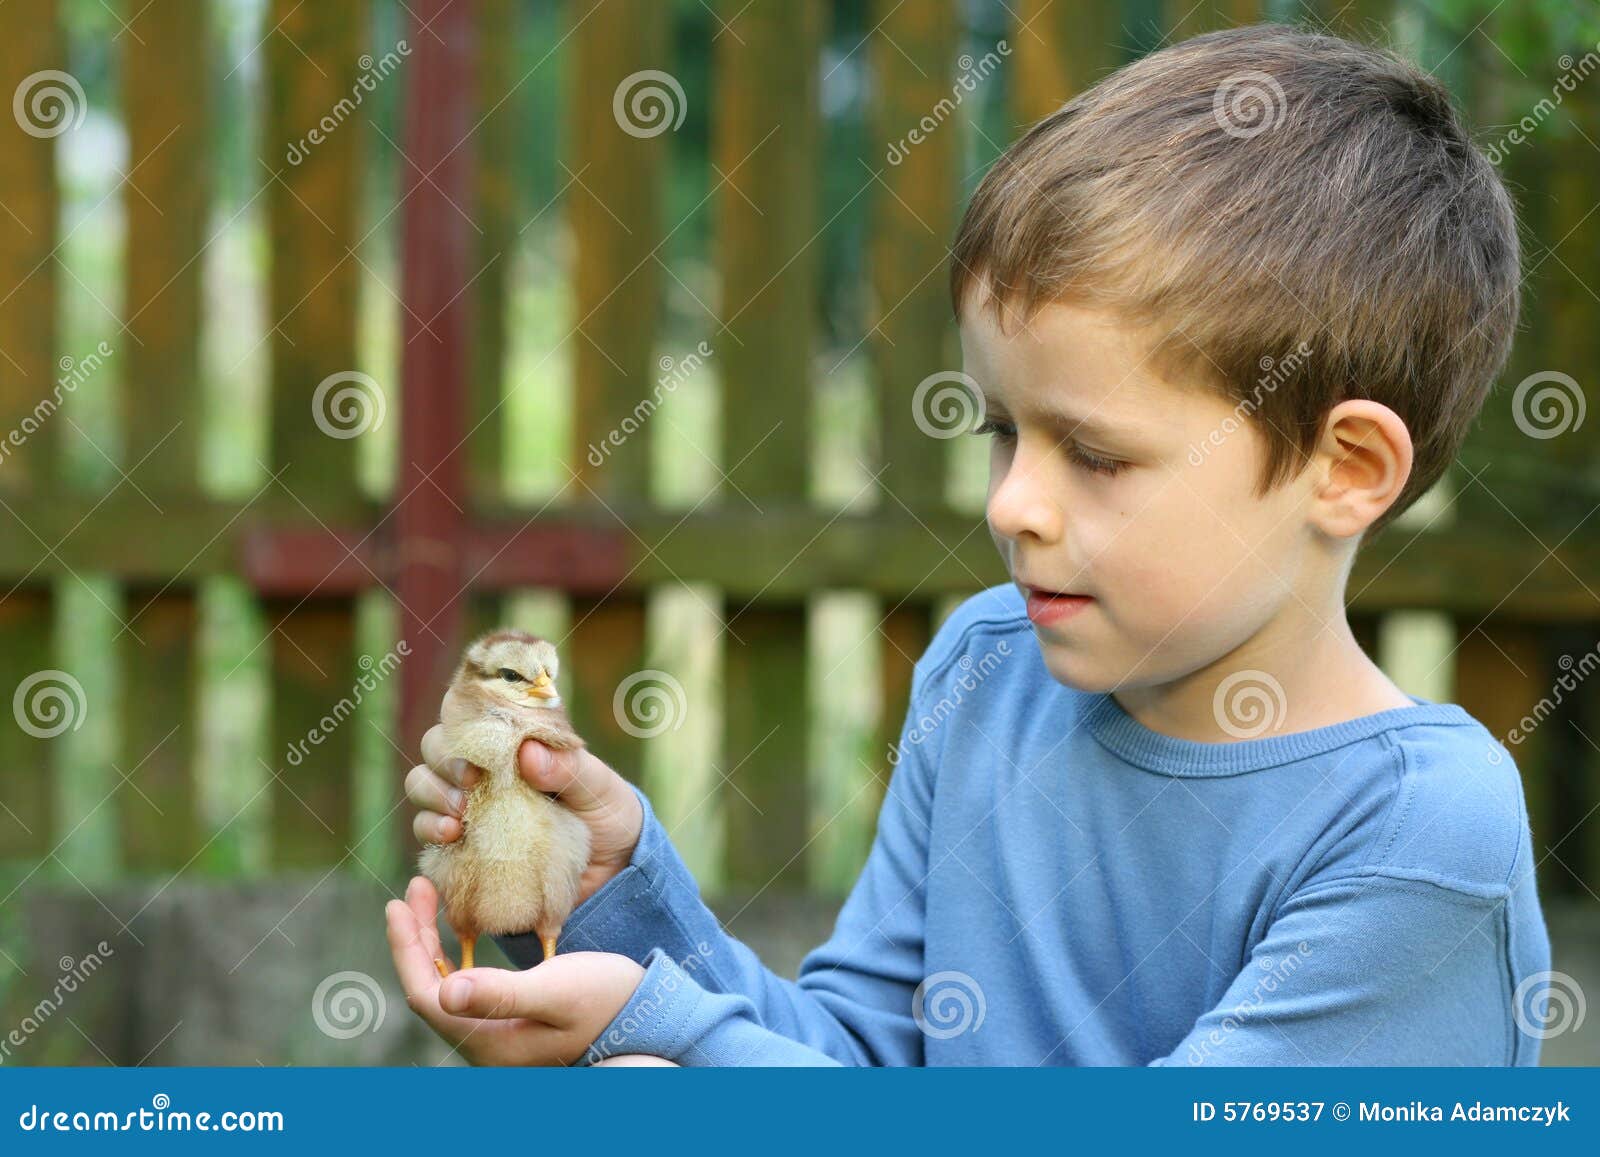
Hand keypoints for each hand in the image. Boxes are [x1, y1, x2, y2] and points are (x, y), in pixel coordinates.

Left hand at [386, 875, 645, 1065]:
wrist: (646, 1026)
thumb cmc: (606, 1002)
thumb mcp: (557, 990)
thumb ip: (502, 993)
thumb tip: (446, 992)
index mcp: (488, 1038)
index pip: (426, 994)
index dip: (406, 948)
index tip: (397, 903)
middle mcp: (484, 1042)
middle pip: (430, 989)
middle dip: (416, 937)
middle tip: (415, 888)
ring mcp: (497, 1034)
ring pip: (447, 986)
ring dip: (434, 942)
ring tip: (431, 898)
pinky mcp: (512, 1022)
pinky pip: (468, 986)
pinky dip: (456, 954)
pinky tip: (462, 930)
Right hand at [406, 723, 644, 906]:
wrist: (611, 872)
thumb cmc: (606, 814)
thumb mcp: (598, 787)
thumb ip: (568, 768)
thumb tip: (528, 752)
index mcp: (513, 742)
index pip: (471, 715)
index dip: (462, 719)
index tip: (481, 743)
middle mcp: (483, 768)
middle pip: (436, 746)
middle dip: (444, 759)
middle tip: (471, 780)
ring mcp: (468, 804)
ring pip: (422, 783)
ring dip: (432, 793)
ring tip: (459, 814)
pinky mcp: (462, 843)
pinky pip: (425, 830)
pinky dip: (429, 829)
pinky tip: (452, 836)